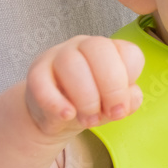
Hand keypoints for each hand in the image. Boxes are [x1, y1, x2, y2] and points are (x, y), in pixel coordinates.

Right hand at [24, 35, 144, 137]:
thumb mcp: (111, 105)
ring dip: (86, 97)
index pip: (128, 51)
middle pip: (99, 48)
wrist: (55, 115)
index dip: (129, 81)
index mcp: (110, 51)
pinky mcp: (36, 73)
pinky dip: (57, 102)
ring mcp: (58, 55)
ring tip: (89, 121)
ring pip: (71, 63)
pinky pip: (42, 81)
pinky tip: (67, 115)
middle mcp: (84, 46)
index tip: (122, 107)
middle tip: (111, 114)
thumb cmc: (90, 103)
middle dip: (111, 86)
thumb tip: (131, 98)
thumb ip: (126, 102)